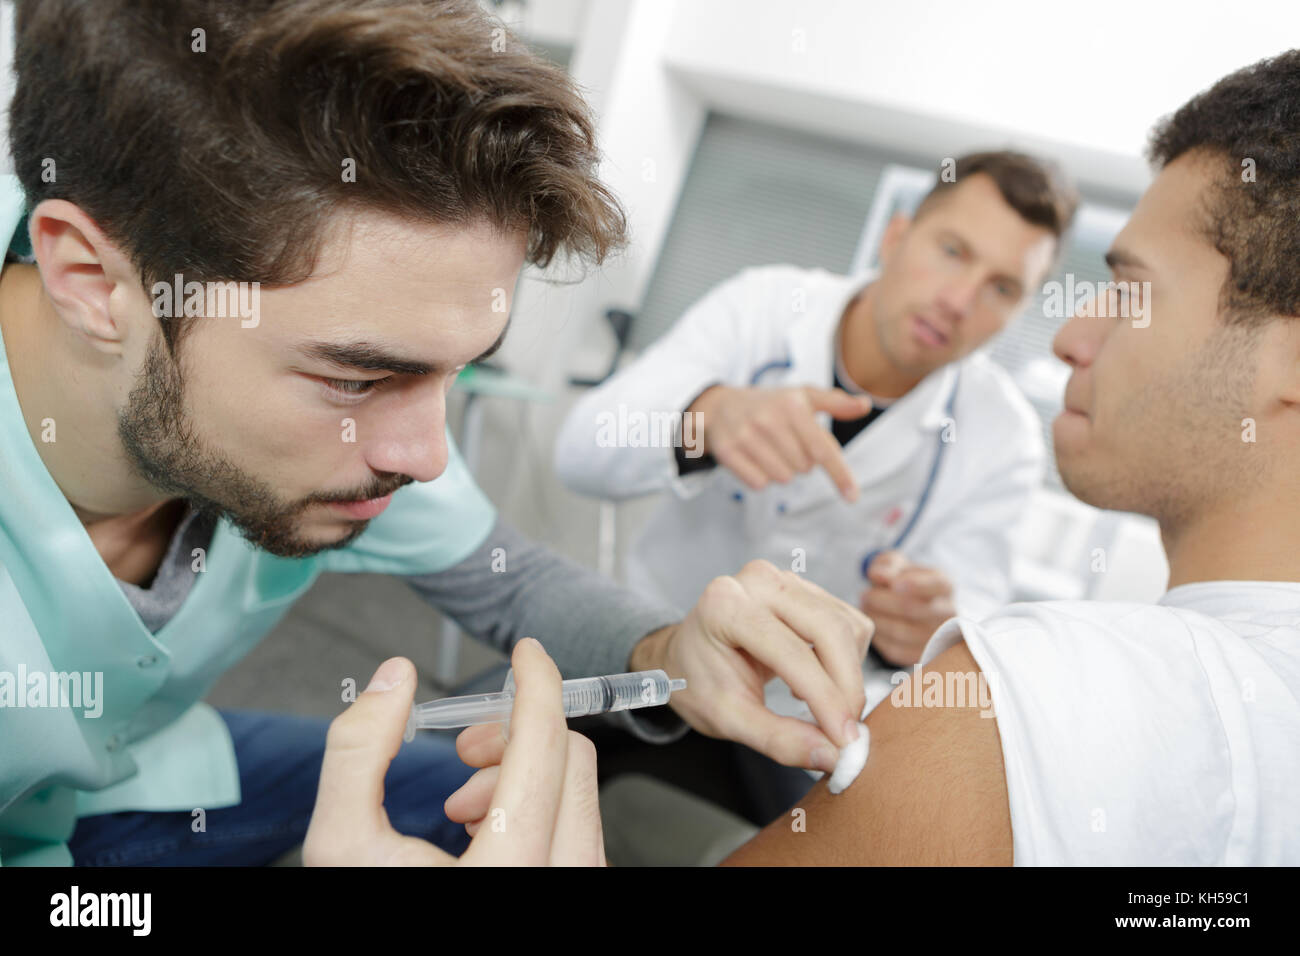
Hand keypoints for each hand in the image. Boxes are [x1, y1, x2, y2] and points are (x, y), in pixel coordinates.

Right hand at [303, 639, 603, 865]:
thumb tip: (392, 679)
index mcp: (511, 865)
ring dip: (520, 776)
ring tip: (460, 808)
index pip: (544, 742)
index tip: (526, 652)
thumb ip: (358, 751)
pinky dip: (534, 808)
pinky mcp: (580, 889)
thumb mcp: (342, 843)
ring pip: (577, 792)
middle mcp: (562, 877)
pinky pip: (576, 824)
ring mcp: (577, 886)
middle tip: (461, 753)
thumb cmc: (371, 920)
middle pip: (568, 759)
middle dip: (513, 736)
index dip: (536, 682)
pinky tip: (482, 832)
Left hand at [632, 560, 872, 771]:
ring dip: (849, 673)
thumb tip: (832, 756)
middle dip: (846, 686)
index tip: (845, 740)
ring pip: (846, 626)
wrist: (685, 656)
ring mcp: (783, 578)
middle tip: (846, 732)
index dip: (826, 698)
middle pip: (829, 630)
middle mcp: (756, 581)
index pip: (792, 652)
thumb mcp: (728, 719)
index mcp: (725, 606)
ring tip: (821, 705)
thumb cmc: (698, 683)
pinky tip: (816, 677)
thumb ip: (778, 739)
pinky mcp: (804, 588)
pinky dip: (848, 658)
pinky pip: (848, 622)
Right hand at [689, 384, 872, 499]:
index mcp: (793, 405)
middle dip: (801, 460)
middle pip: (804, 468)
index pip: (823, 449)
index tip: (853, 497)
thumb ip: (835, 402)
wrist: (720, 406)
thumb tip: (864, 405)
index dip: (840, 474)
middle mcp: (769, 419)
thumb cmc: (770, 404)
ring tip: (770, 450)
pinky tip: (755, 458)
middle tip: (786, 442)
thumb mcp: (802, 396)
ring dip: (782, 470)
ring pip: (783, 478)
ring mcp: (745, 436)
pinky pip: (759, 483)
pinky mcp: (727, 452)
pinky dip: (761, 476)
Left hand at [860, 551, 956, 665]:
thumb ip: (888, 564)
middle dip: (880, 600)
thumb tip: (877, 574)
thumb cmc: (905, 582)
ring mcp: (936, 638)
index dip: (916, 585)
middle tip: (864, 595)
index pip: (937, 585)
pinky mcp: (920, 656)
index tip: (895, 584)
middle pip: (911, 608)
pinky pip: (894, 649)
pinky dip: (878, 636)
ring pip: (901, 631)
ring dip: (876, 618)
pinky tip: (875, 624)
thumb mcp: (899, 565)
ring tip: (866, 608)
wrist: (915, 608)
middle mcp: (947, 614)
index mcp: (945, 586)